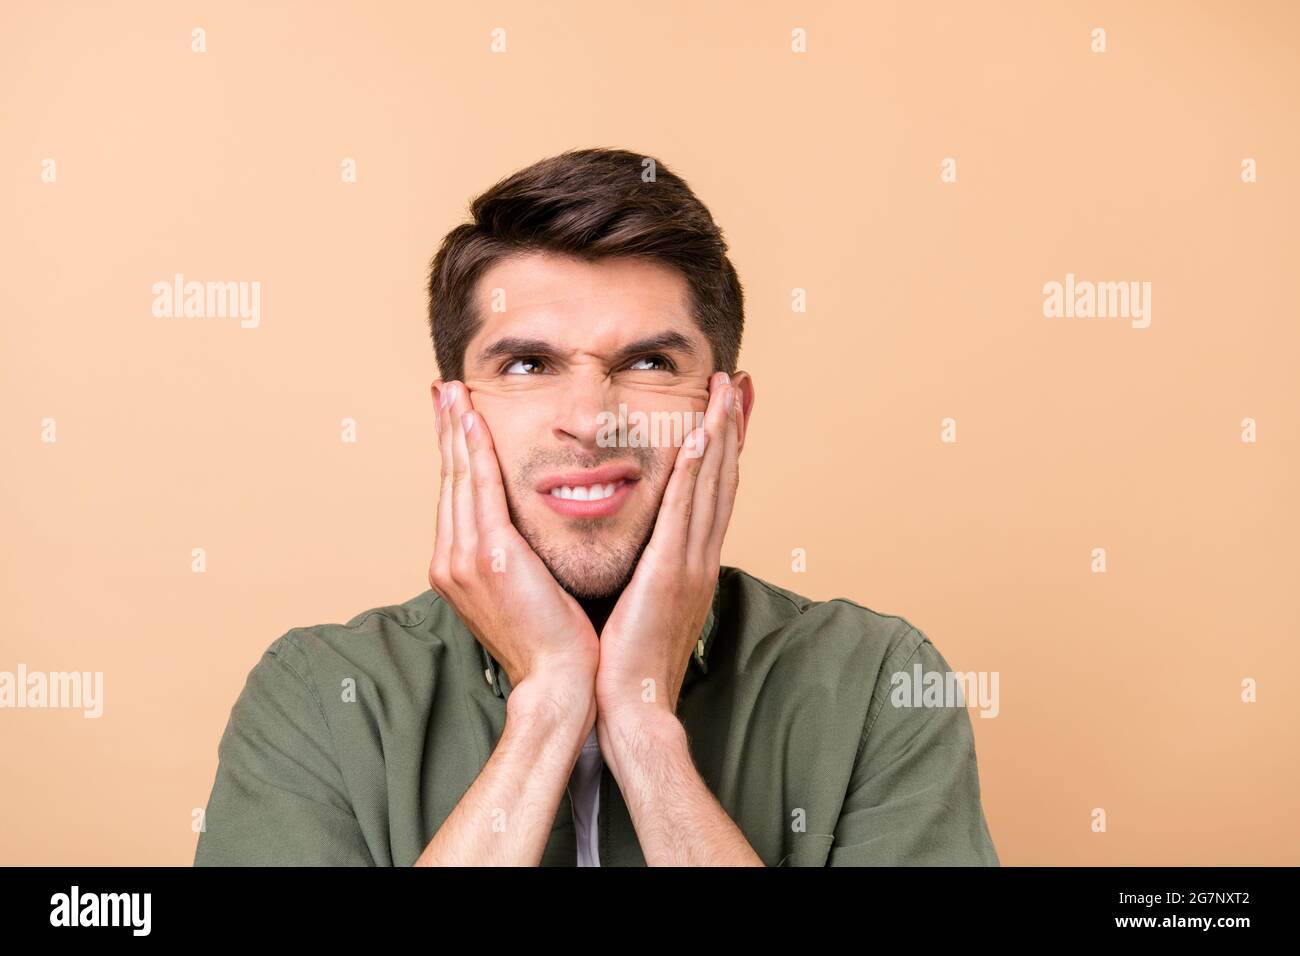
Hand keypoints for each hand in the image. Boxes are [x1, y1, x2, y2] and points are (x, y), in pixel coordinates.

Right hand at [428, 381, 599, 703]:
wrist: (559, 682)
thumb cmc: (554, 641)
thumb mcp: (525, 593)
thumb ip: (515, 559)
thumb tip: (523, 536)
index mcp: (457, 569)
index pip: (457, 498)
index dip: (454, 455)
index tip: (454, 420)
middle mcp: (451, 560)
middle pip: (450, 480)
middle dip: (447, 432)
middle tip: (444, 389)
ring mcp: (465, 558)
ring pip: (460, 478)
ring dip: (456, 430)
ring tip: (454, 393)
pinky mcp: (492, 555)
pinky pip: (481, 489)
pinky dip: (477, 451)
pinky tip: (474, 421)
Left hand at [594, 371, 741, 727]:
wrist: (632, 707)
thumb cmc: (628, 662)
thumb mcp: (643, 605)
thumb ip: (646, 571)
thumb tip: (640, 550)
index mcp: (692, 564)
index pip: (713, 494)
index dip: (723, 449)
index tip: (727, 409)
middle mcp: (700, 558)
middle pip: (723, 479)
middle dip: (731, 427)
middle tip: (737, 381)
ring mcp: (690, 565)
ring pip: (711, 487)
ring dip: (720, 435)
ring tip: (726, 390)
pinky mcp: (669, 576)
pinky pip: (684, 515)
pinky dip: (696, 474)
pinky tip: (698, 440)